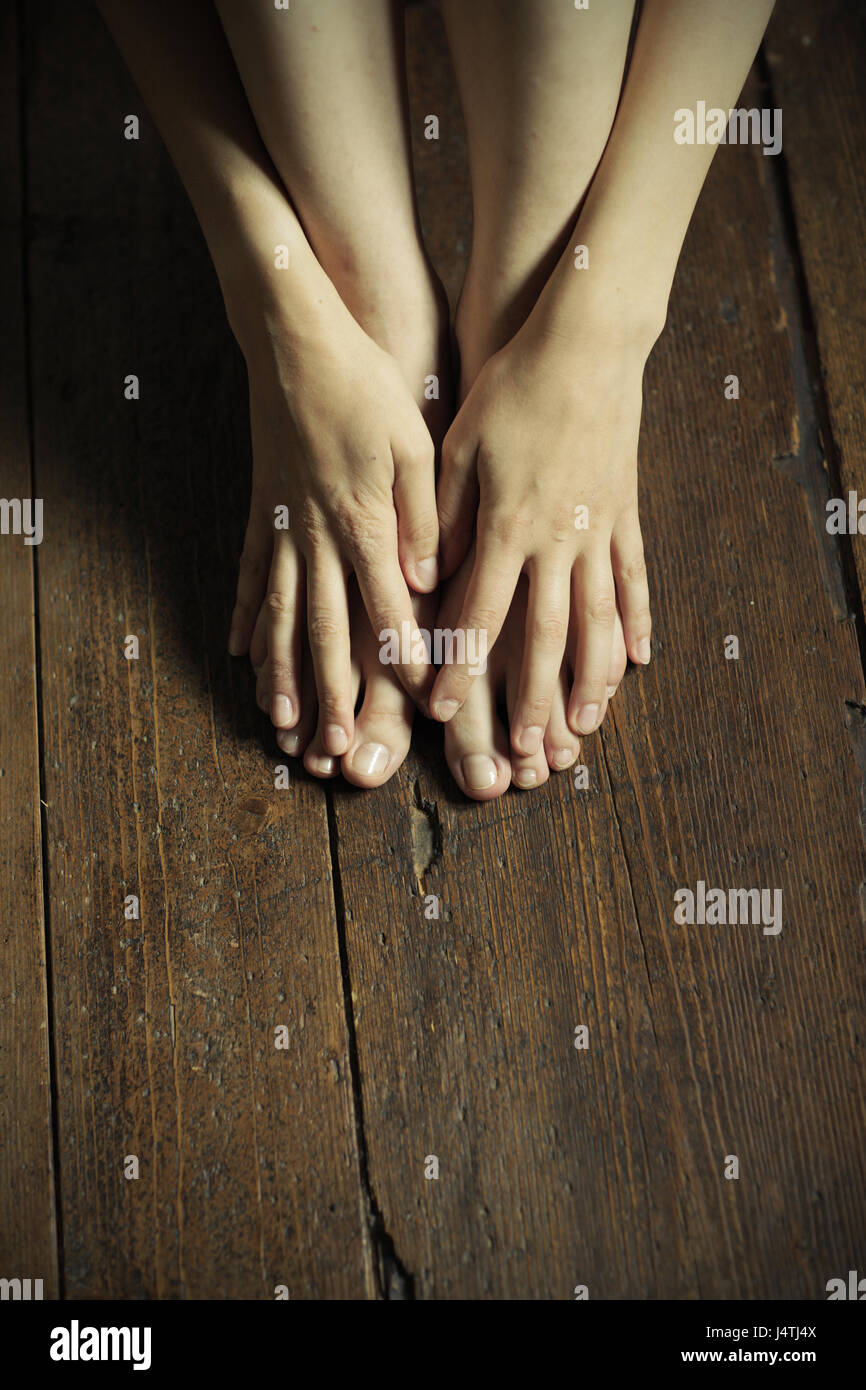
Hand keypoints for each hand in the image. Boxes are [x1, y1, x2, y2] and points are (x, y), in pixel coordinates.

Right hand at [228, 297, 438, 755]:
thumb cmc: (367, 386)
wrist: (296, 337)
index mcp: (366, 522)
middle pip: (325, 630)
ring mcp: (282, 527)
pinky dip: (247, 619)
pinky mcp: (261, 511)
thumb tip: (428, 582)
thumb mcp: (416, 445)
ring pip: (280, 617)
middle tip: (333, 747)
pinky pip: (251, 577)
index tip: (409, 708)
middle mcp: (318, 536)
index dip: (399, 662)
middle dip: (331, 693)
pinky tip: (239, 652)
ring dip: (281, 675)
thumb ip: (425, 519)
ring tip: (278, 724)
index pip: (388, 609)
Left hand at [431, 316, 651, 752]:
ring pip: (597, 621)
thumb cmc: (510, 390)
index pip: (478, 613)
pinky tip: (640, 661)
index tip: (445, 713)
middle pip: (545, 636)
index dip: (460, 667)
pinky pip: (634, 579)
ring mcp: (599, 530)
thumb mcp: (457, 447)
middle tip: (530, 752)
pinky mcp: (627, 514)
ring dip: (592, 681)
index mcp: (505, 525)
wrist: (584, 342)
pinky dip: (638, 622)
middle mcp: (556, 539)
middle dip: (534, 700)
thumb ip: (440, 516)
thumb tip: (423, 577)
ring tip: (587, 729)